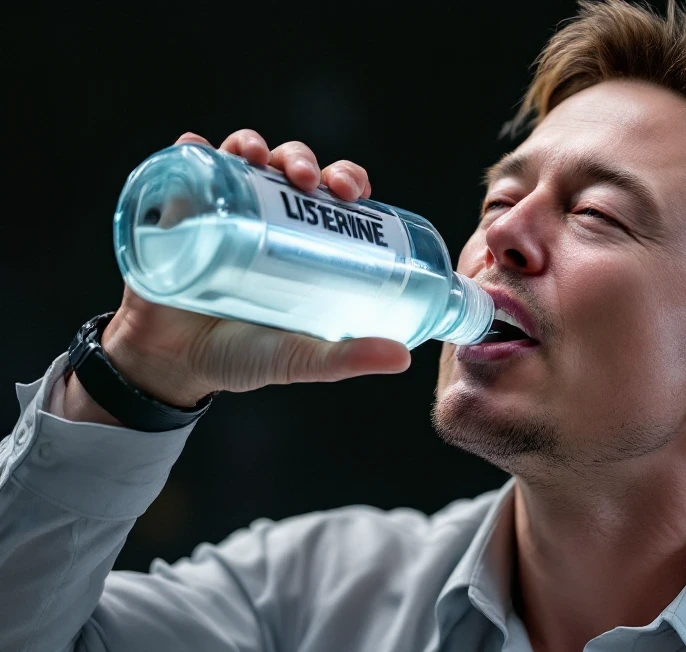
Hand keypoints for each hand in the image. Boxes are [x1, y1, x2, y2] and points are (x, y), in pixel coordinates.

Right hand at [79, 130, 409, 415]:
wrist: (171, 364)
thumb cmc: (241, 356)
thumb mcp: (297, 357)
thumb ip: (344, 358)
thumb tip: (403, 358)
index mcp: (302, 240)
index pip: (333, 193)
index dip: (348, 179)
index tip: (351, 193)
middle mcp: (265, 215)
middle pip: (291, 167)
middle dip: (303, 159)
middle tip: (307, 179)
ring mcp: (221, 208)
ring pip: (242, 156)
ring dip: (252, 143)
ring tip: (256, 157)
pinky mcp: (175, 210)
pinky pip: (184, 166)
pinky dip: (192, 147)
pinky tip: (198, 144)